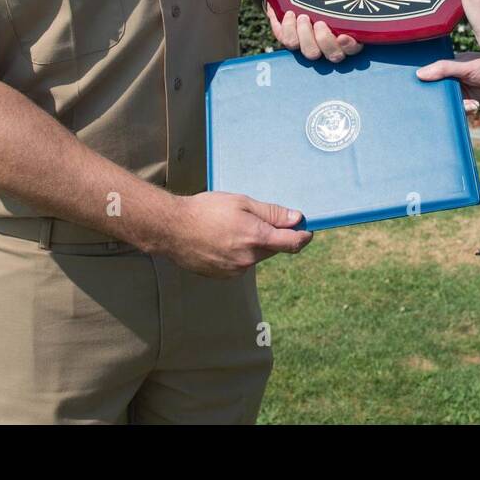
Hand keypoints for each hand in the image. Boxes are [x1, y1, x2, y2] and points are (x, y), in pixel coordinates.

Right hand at [163, 191, 312, 277]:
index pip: (292, 243)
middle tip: (253, 219)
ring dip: (252, 244)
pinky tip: (221, 240)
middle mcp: (249, 259)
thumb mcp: (242, 202)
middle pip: (273, 248)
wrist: (172, 229)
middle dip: (272, 236)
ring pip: (256, 256)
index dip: (303, 236)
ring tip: (229, 228)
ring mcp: (235, 270)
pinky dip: (238, 253)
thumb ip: (272, 213)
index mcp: (256, 238)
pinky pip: (240, 264)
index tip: (307, 230)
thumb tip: (297, 219)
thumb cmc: (206, 209)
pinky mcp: (223, 276)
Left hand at [265, 2, 363, 63]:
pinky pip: (287, 41)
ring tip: (302, 17)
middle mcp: (329, 43)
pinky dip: (288, 29)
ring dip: (305, 35)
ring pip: (310, 52)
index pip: (353, 47)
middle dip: (324, 40)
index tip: (342, 36)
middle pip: (332, 55)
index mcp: (347, 32)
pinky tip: (289, 15)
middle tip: (320, 23)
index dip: (349, 46)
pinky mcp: (290, 38)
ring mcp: (309, 42)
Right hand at [416, 51, 479, 111]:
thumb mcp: (464, 66)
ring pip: (450, 104)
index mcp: (450, 67)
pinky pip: (461, 111)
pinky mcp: (470, 103)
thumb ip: (443, 69)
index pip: (432, 75)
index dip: (425, 83)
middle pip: (439, 93)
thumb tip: (419, 74)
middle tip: (442, 102)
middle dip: (441, 99)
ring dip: (457, 106)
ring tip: (469, 103)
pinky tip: (474, 105)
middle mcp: (454, 80)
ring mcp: (462, 92)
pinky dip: (466, 110)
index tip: (417, 91)